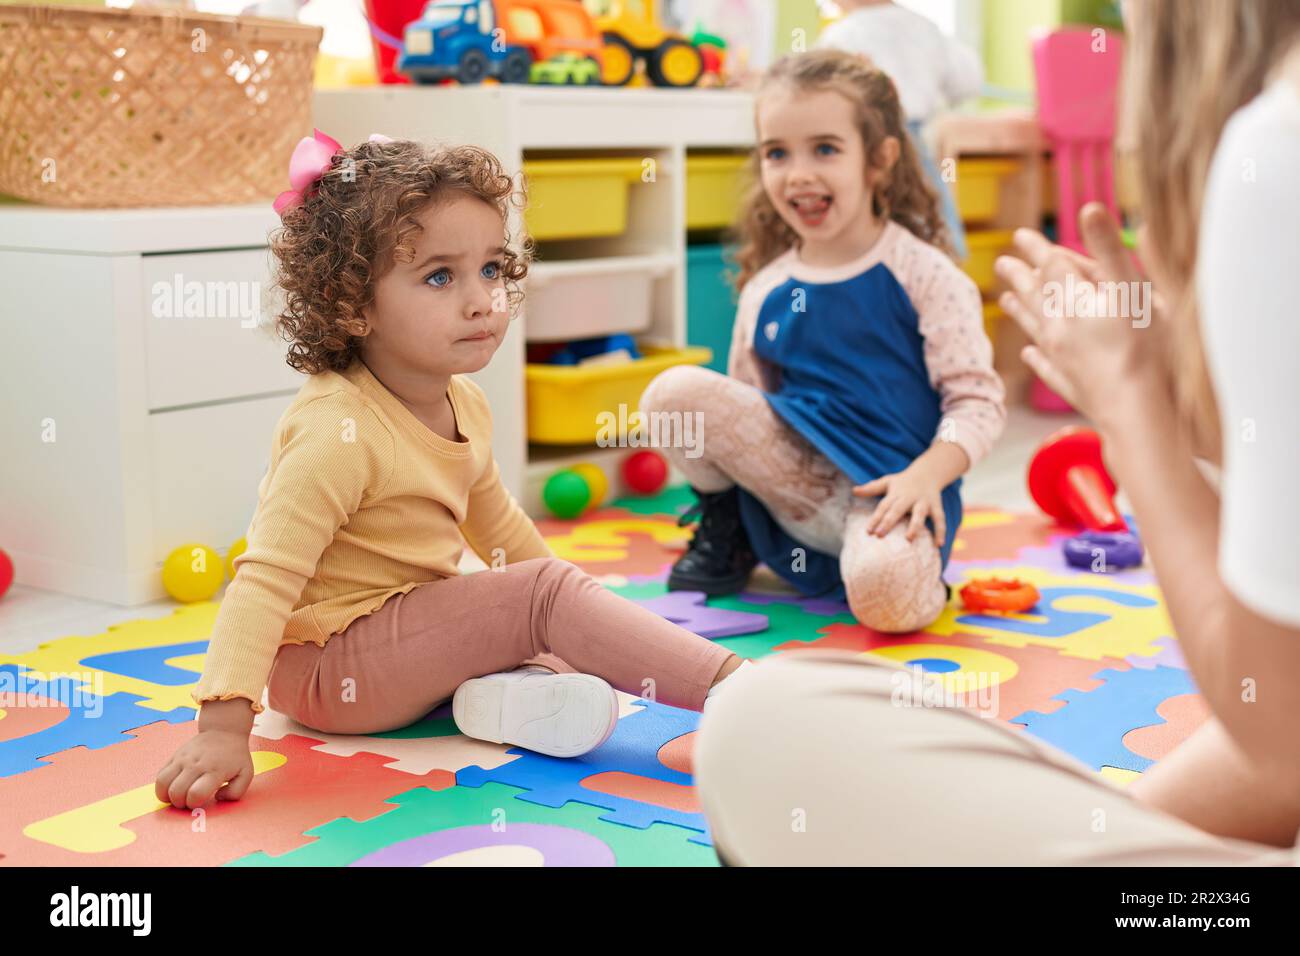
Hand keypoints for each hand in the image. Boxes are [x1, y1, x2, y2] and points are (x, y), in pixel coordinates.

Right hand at [155, 730, 253, 809]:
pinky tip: (173, 788)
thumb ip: (236, 792)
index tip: (200, 802)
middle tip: (189, 801)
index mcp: (214, 770)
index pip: (196, 794)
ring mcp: (183, 759)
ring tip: (178, 796)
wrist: (224, 731)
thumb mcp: (246, 773)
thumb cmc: (235, 756)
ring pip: (163, 784)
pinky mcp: (174, 756)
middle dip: (180, 803)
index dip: (194, 804)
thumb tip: (217, 798)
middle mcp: (196, 764)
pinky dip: (161, 787)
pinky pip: (160, 776)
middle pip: (177, 792)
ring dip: (167, 796)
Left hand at [853, 466, 945, 543]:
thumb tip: (853, 490)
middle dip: (889, 522)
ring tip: (909, 539)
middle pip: (898, 510)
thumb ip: (871, 488)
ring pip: (919, 514)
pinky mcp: (936, 506)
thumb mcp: (887, 482)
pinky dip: (941, 531)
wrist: (928, 472)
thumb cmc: (903, 481)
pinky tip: (939, 544)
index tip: (868, 532)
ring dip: (915, 526)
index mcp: (896, 493)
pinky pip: (939, 519)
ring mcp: (923, 502)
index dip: (875, 519)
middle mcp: (909, 498)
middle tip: (880, 535)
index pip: (884, 507)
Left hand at [993, 203, 1170, 423]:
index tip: (1020, 235)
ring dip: (1019, 310)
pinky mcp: (1070, 385)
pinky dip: (1035, 355)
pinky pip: (1045, 366)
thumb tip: (1088, 208)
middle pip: (1036, 295)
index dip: (1037, 248)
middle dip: (1021, 276)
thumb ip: (1110, 249)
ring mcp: (1062, 359)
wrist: (1138, 412)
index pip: (1051, 267)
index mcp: (1077, 301)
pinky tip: (1029, 351)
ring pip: (1034, 328)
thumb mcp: (1135, 289)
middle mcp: (1061, 328)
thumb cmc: (1147, 349)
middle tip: (1002, 262)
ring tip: (1004, 299)